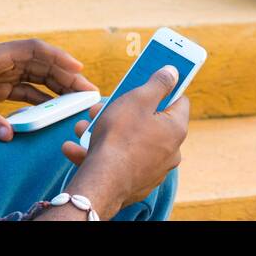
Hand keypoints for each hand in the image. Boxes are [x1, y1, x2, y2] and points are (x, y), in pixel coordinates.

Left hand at [0, 39, 96, 140]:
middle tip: (87, 92)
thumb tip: (10, 136)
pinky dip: (39, 99)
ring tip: (76, 102)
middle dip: (65, 76)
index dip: (58, 57)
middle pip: (40, 65)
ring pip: (35, 78)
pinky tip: (53, 111)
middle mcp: (1, 61)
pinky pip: (23, 91)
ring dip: (56, 88)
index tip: (79, 68)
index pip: (34, 50)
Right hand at [57, 66, 189, 217]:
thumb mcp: (138, 99)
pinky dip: (103, 154)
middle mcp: (170, 151)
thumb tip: (173, 72)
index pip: (179, 100)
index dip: (163, 88)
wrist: (103, 183)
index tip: (146, 83)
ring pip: (130, 141)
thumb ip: (158, 83)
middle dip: (124, 111)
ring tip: (84, 127)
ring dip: (106, 132)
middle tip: (102, 107)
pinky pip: (120, 161)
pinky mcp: (136, 183)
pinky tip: (77, 148)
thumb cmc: (120, 137)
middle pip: (149, 121)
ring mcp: (153, 169)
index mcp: (176, 129)